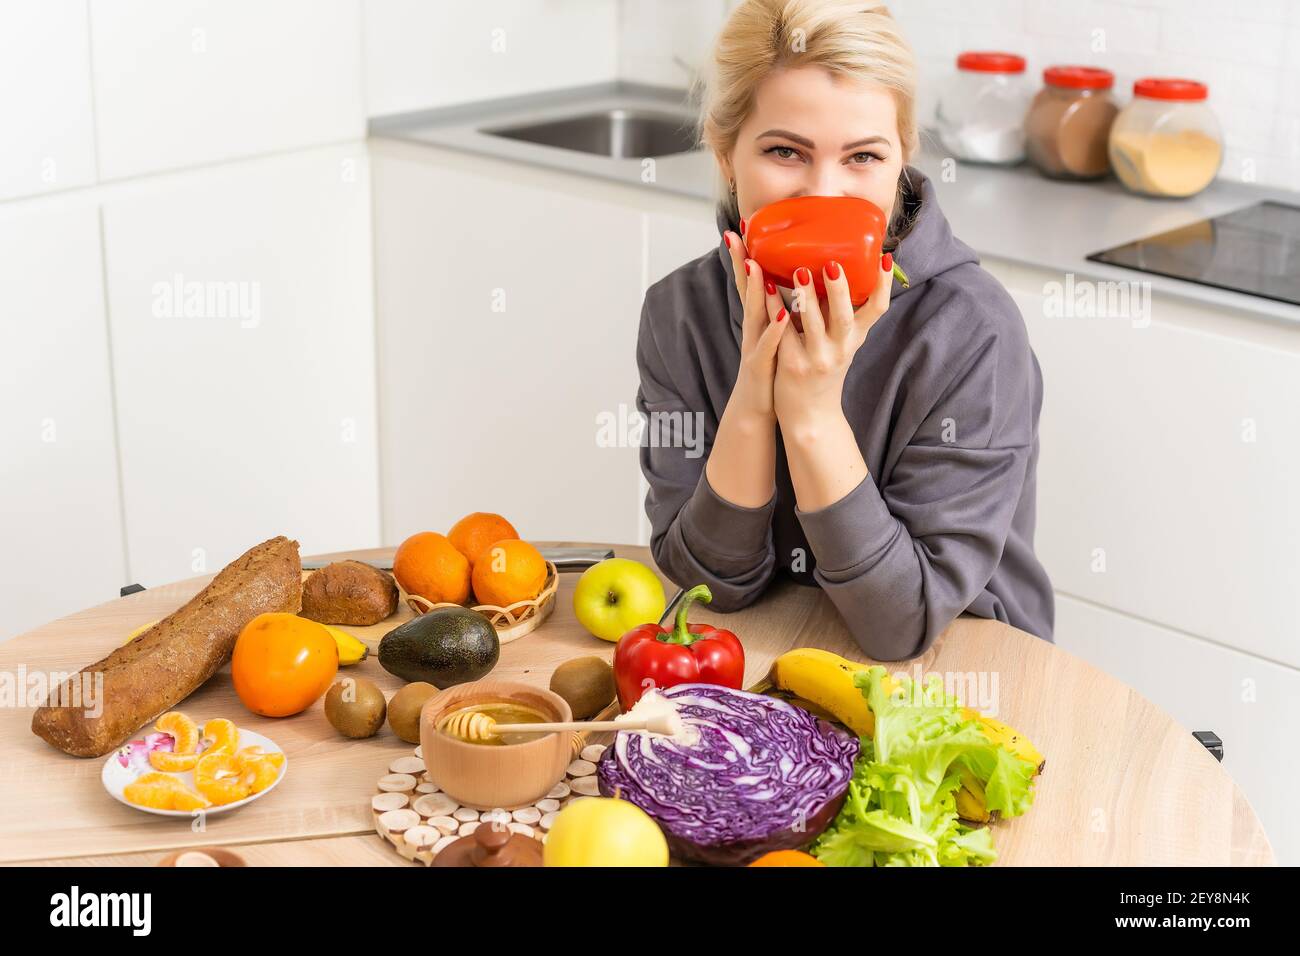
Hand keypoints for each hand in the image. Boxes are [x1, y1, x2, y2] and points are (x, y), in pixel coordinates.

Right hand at [723, 228, 790, 422]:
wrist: (757, 409)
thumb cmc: (772, 370)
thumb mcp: (778, 335)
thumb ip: (785, 309)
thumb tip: (802, 284)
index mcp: (761, 319)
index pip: (753, 282)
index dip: (747, 256)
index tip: (744, 228)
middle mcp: (754, 328)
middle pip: (747, 290)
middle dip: (742, 263)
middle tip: (736, 235)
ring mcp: (755, 346)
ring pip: (755, 314)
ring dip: (756, 290)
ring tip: (757, 266)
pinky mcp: (761, 367)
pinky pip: (768, 347)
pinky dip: (774, 331)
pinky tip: (783, 317)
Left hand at [774, 255, 894, 436]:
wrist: (811, 417)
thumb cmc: (825, 372)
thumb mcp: (843, 345)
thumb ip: (842, 315)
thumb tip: (841, 272)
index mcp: (854, 339)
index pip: (878, 309)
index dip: (883, 285)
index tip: (884, 257)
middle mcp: (840, 349)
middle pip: (844, 316)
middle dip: (839, 290)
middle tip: (831, 264)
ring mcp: (817, 359)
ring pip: (812, 324)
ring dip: (805, 297)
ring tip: (799, 271)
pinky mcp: (793, 366)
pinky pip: (784, 334)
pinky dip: (775, 310)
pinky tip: (766, 290)